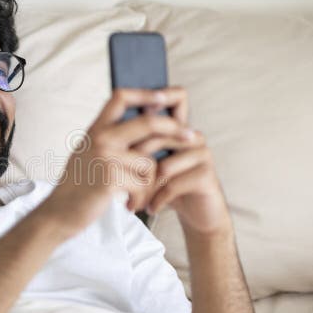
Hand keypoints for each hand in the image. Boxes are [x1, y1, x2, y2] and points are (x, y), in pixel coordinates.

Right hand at [42, 88, 203, 235]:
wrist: (59, 214)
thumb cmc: (78, 187)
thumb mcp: (88, 154)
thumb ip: (109, 139)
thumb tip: (144, 125)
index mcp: (95, 129)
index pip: (120, 97)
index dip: (144, 94)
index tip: (162, 99)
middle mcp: (100, 138)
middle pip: (148, 123)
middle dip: (175, 129)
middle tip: (193, 137)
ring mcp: (105, 157)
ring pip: (149, 162)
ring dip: (150, 183)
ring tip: (137, 195)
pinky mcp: (110, 178)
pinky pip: (142, 184)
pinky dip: (140, 199)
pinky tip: (129, 205)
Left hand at [135, 86, 232, 237]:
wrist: (195, 216)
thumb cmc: (167, 188)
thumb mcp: (149, 165)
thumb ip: (137, 144)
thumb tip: (106, 127)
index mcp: (179, 128)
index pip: (178, 96)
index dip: (161, 95)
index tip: (140, 110)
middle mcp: (193, 136)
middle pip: (160, 133)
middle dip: (137, 158)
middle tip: (125, 178)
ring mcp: (202, 153)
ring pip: (163, 164)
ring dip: (147, 186)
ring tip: (138, 199)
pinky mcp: (207, 175)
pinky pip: (172, 183)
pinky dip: (158, 200)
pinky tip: (152, 208)